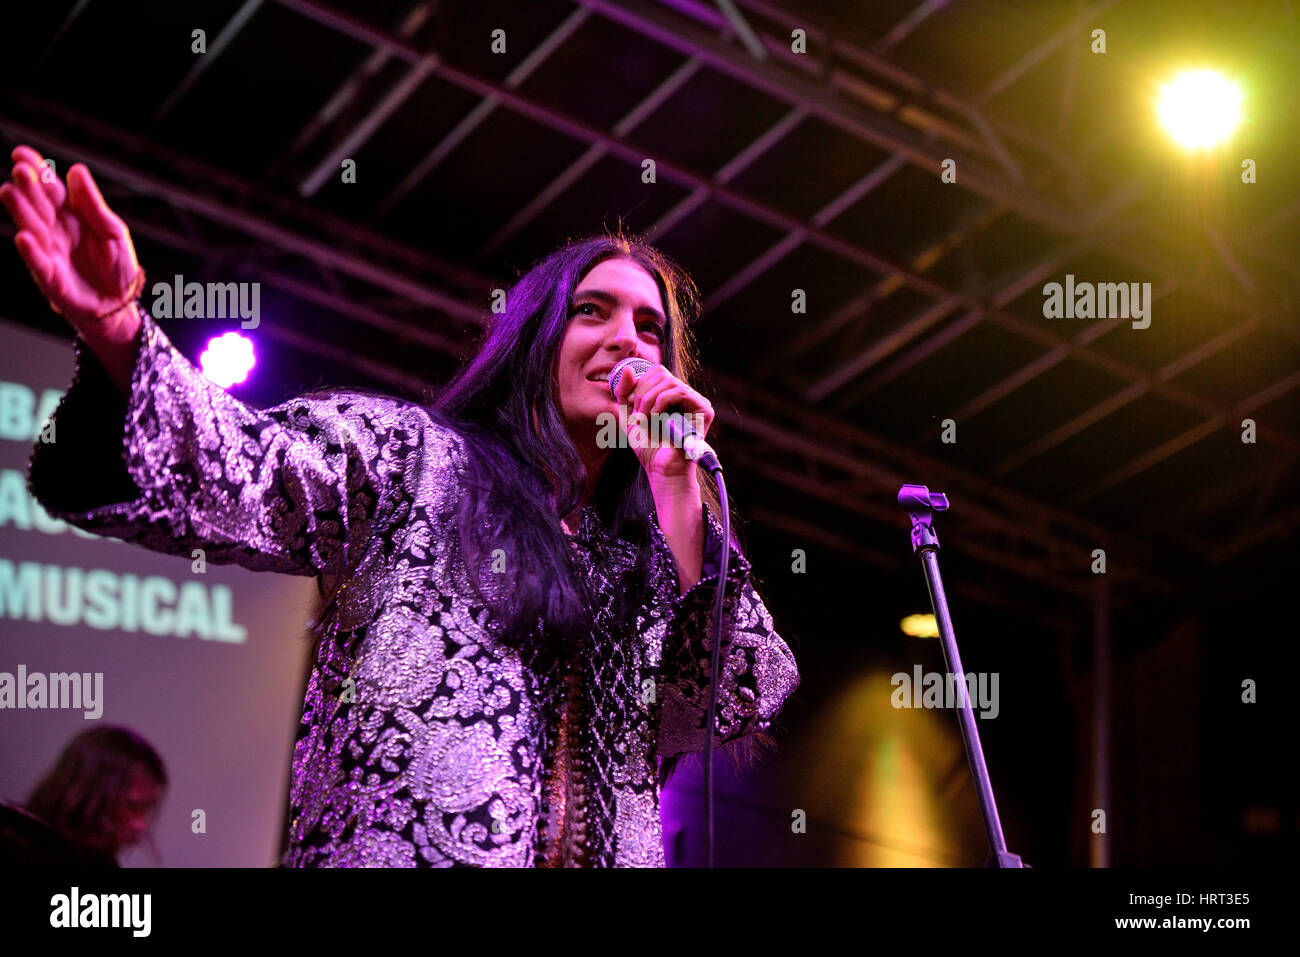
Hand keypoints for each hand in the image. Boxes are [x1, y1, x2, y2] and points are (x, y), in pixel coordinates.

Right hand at [0, 145, 141, 337]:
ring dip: (19, 211)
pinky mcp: (50, 277)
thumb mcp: (113, 231)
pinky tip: (23, 237)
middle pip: (38, 205)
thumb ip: (93, 204)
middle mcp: (54, 230)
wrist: (120, 303)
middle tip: (19, 171)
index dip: (36, 171)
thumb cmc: (117, 265)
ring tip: (9, 192)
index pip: (50, 189)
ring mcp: (49, 252)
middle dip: (27, 188)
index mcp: (71, 215)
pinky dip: (30, 252)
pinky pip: (38, 263)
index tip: (21, 154)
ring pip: (32, 228)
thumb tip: (76, 170)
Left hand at [612, 362, 714, 483]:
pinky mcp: (705, 410)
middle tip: (637, 415)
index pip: (656, 372)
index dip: (640, 383)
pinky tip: (656, 418)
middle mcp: (686, 396)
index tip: (631, 405)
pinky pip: (680, 392)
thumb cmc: (648, 447)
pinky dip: (661, 402)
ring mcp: (696, 402)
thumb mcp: (630, 416)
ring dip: (649, 399)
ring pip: (669, 381)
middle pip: (661, 373)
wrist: (660, 469)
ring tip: (644, 420)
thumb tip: (628, 367)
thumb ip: (625, 393)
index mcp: (671, 395)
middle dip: (642, 392)